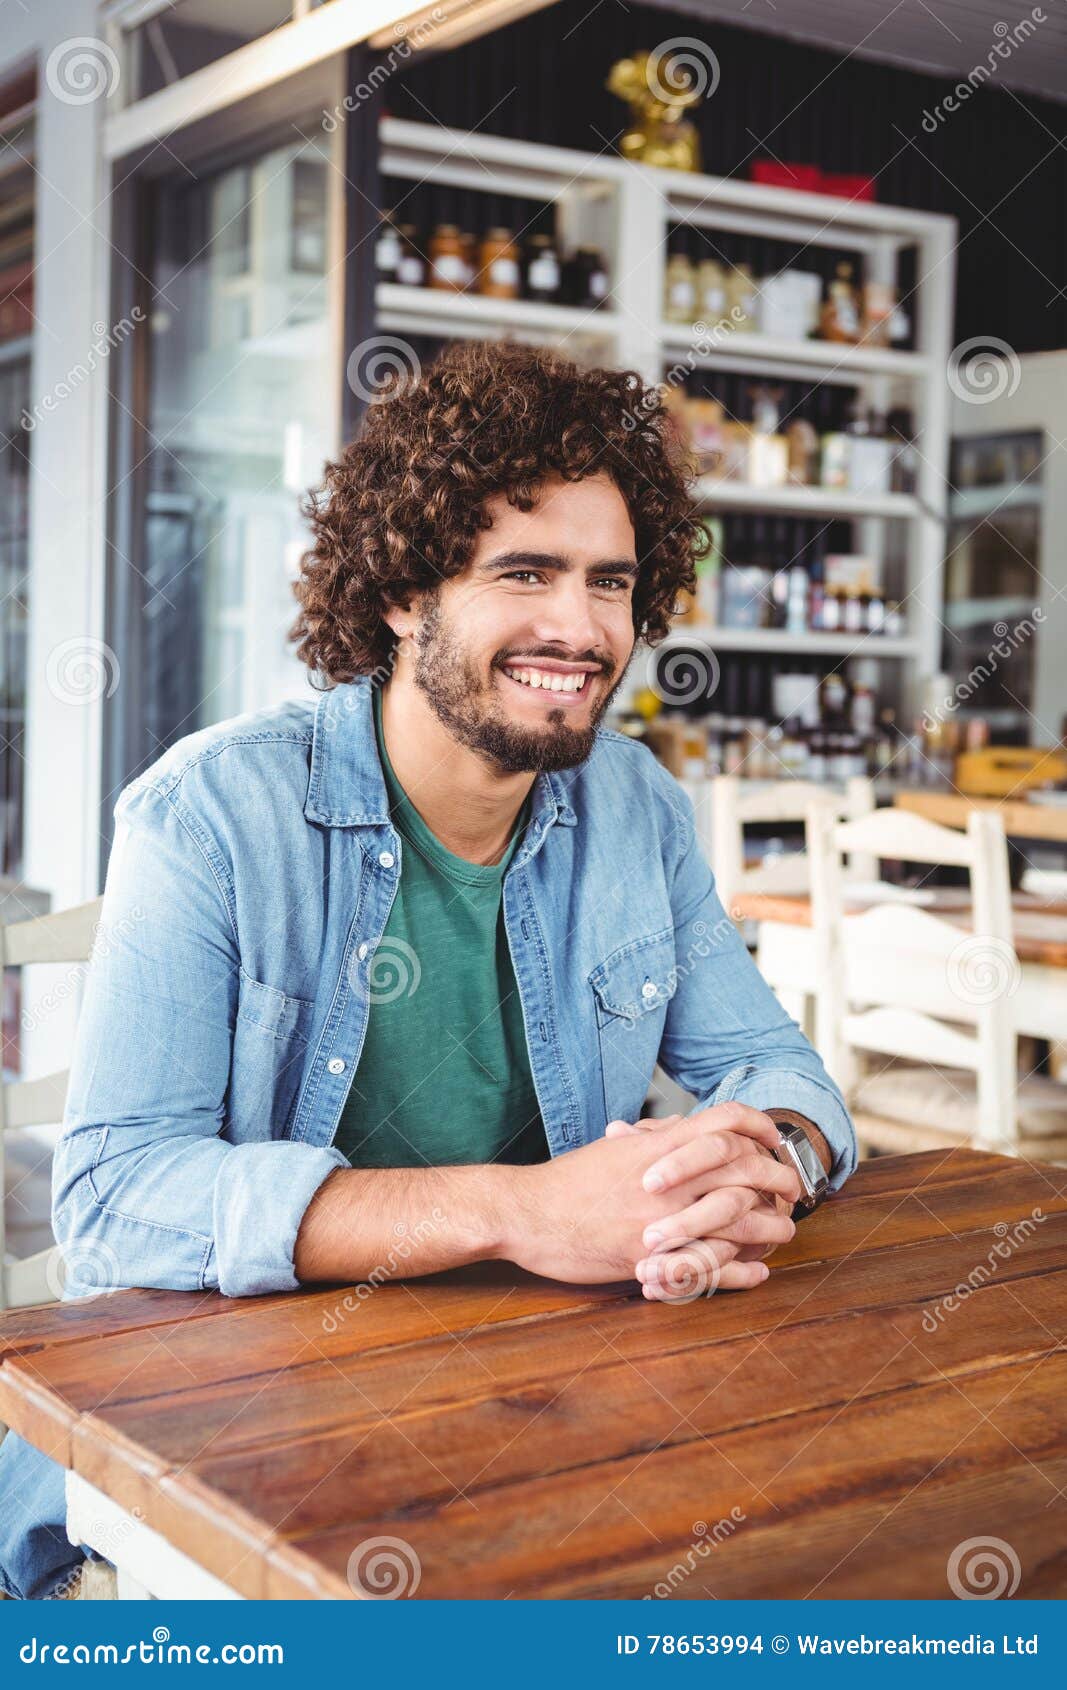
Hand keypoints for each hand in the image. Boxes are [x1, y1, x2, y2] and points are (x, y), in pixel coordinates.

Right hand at [494, 1110, 790, 1289]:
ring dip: (771, 1228)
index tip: (774, 1138)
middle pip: (747, 1169)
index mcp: (660, 1146)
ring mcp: (661, 1218)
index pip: (727, 1121)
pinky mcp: (651, 1257)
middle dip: (779, 1179)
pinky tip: (757, 1272)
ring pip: (739, 1221)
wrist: (526, 1212)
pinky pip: (712, 1266)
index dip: (760, 1125)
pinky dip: (742, 1271)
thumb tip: (682, 1128)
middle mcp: (668, 1178)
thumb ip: (653, 1139)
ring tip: (784, 1232)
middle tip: (792, 1189)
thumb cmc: (567, 1180)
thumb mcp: (613, 1149)